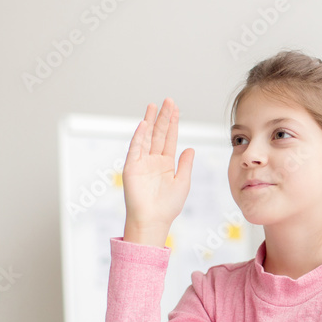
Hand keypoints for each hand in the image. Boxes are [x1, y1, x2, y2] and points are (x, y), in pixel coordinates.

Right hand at [122, 99, 194, 245]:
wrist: (153, 220)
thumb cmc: (168, 206)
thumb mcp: (182, 182)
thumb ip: (185, 164)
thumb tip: (189, 148)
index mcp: (166, 163)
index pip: (169, 138)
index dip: (173, 123)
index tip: (175, 109)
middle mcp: (153, 160)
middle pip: (158, 133)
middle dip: (163, 117)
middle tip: (168, 100)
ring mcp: (141, 162)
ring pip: (146, 137)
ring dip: (150, 121)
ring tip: (153, 105)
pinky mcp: (131, 167)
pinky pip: (135, 148)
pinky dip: (139, 136)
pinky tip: (145, 124)